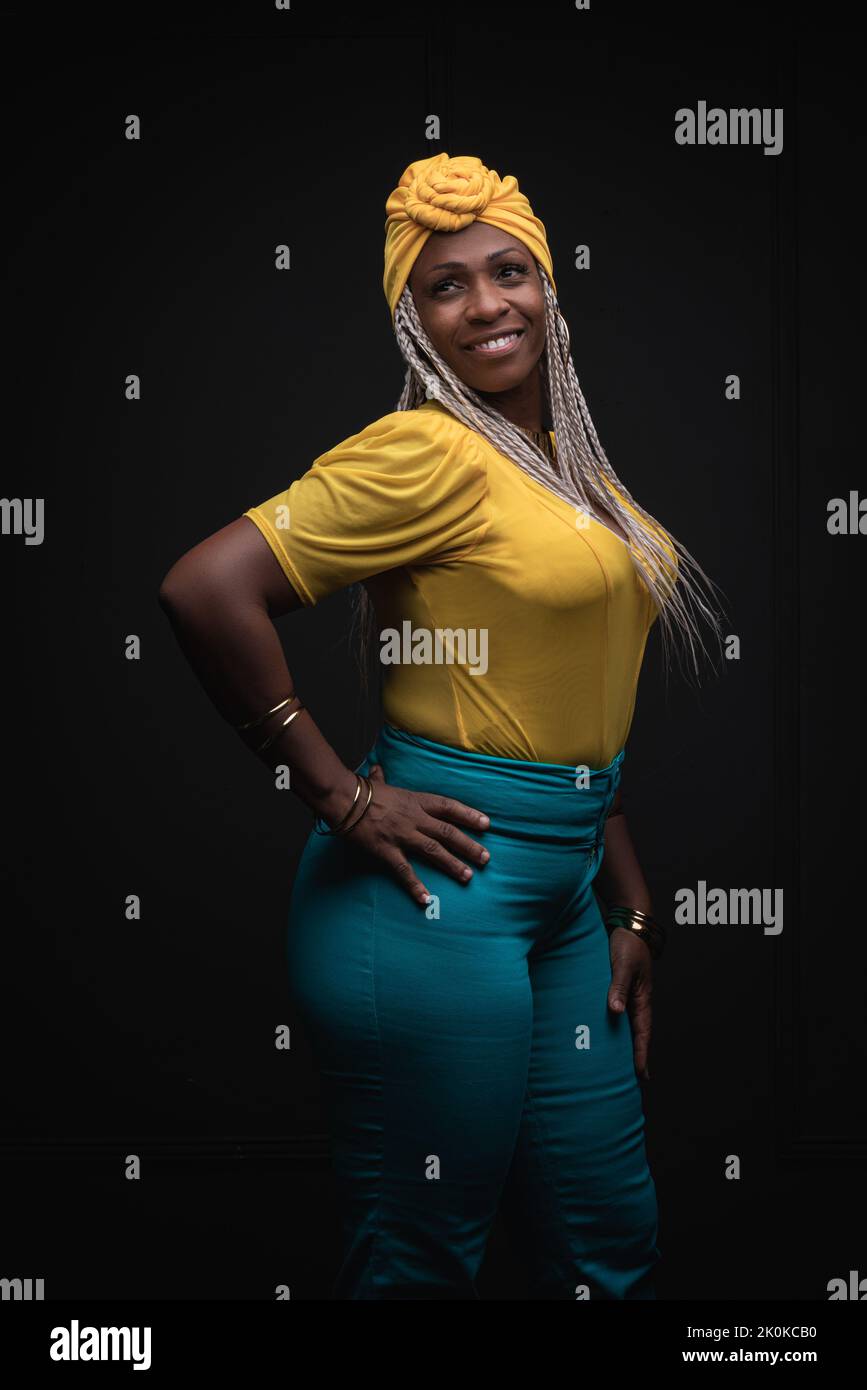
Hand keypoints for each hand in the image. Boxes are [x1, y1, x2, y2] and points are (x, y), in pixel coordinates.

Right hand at [338, 764, 490, 905]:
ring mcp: (402, 835)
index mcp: (415, 800)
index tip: (487, 824)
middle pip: (448, 832)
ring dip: (452, 864)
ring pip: (434, 851)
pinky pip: (404, 871)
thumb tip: (378, 769)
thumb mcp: (377, 782)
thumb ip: (381, 777)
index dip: (469, 815)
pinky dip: (415, 886)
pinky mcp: (387, 851)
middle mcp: (414, 818)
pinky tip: (425, 899)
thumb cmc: (360, 790)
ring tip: (468, 877)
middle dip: (469, 846)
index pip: (449, 807)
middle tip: (486, 858)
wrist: (344, 799)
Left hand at [606, 927, 652, 1081]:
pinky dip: (616, 1028)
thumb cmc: (628, 944)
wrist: (628, 925)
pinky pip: (618, 1014)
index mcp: (642, 998)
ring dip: (626, 1044)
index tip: (640, 1074)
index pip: (642, 1033)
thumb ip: (617, 987)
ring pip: (627, 1025)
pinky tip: (609, 1035)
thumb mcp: (622, 965)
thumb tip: (615, 1011)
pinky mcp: (618, 989)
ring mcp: (628, 995)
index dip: (641, 1054)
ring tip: (621, 1064)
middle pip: (637, 1034)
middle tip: (636, 1080)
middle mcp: (636, 1000)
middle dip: (637, 1056)